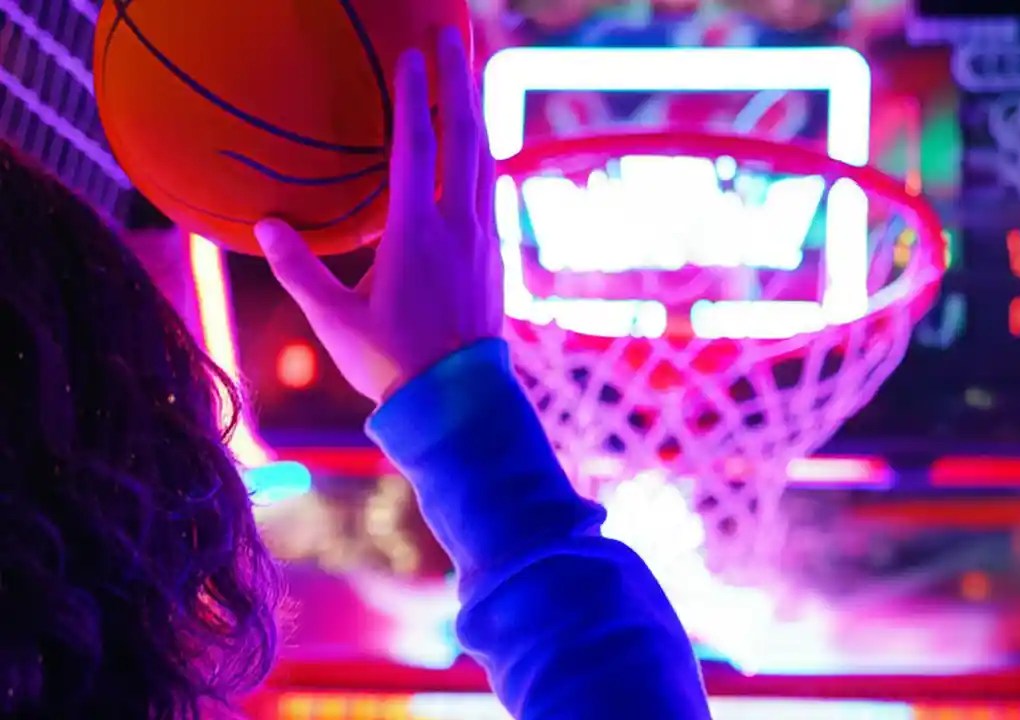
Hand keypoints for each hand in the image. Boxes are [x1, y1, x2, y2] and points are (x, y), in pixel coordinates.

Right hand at [256, 28, 501, 402]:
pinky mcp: (495, 257)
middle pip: (463, 138)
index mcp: (416, 234)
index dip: (414, 96)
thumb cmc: (392, 364)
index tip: (413, 54)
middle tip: (452, 38)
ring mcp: (483, 240)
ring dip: (476, 113)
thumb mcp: (334, 320)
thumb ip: (299, 270)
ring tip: (470, 76)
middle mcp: (457, 227)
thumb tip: (263, 225)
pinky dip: (483, 157)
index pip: (416, 148)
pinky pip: (490, 191)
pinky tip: (479, 149)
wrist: (459, 403)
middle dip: (458, 82)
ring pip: (485, 161)